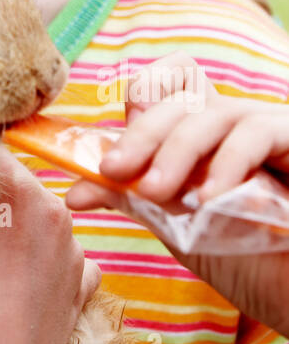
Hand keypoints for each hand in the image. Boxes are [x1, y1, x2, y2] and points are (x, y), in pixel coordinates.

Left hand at [64, 50, 288, 336]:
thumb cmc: (248, 260)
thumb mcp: (177, 225)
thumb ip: (132, 197)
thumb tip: (74, 190)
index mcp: (206, 134)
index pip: (171, 83)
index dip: (138, 99)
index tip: (110, 151)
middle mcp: (237, 124)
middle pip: (182, 99)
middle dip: (142, 134)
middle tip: (114, 172)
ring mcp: (269, 130)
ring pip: (214, 113)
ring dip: (176, 150)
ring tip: (155, 192)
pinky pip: (258, 133)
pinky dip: (227, 164)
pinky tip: (209, 200)